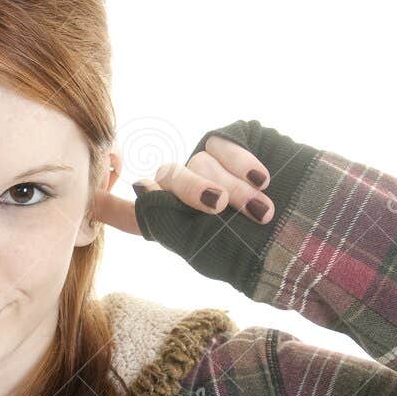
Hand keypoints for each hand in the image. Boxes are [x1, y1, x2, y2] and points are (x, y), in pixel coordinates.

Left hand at [91, 132, 274, 236]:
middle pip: (169, 176)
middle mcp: (190, 191)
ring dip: (232, 186)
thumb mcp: (207, 251)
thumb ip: (168, 223)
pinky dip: (239, 160)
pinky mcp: (237, 141)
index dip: (103, 201)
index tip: (83, 198)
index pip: (129, 211)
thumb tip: (139, 189)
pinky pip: (222, 141)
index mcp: (176, 223)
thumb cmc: (260, 254)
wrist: (313, 236)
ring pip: (199, 160)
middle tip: (218, 208)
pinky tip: (262, 178)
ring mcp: (213, 164)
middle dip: (193, 191)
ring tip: (260, 209)